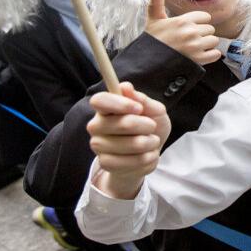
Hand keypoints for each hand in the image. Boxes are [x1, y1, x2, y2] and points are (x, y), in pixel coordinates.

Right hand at [88, 82, 171, 198]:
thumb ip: (142, 99)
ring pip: (129, 144)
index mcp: (105, 108)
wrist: (150, 153)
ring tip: (152, 142)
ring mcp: (98, 145)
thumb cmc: (150, 127)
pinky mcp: (105, 163)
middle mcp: (96, 125)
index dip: (120, 103)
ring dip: (149, 143)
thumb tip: (126, 87)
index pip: (100, 101)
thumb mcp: (153, 110)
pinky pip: (130, 161)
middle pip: (122, 124)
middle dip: (146, 125)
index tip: (139, 108)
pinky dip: (146, 158)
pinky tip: (148, 155)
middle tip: (152, 127)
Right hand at [144, 0, 221, 65]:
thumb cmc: (153, 40)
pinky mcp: (198, 60)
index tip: (192, 27)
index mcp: (183, 21)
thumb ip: (156, 3)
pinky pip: (216, 54)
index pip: (205, 17)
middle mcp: (191, 32)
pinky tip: (202, 55)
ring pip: (214, 41)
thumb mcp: (153, 19)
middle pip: (210, 29)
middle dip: (202, 34)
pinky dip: (211, 55)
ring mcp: (195, 46)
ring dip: (207, 44)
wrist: (148, 61)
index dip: (199, 22)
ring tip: (195, 47)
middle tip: (191, 39)